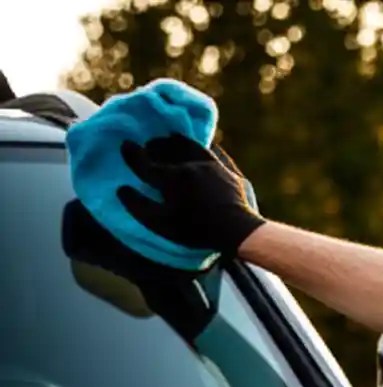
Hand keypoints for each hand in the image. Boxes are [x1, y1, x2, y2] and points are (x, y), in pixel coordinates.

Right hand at [117, 133, 264, 255]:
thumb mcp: (161, 223)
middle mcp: (189, 165)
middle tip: (148, 144)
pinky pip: (213, 152)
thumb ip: (138, 205)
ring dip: (177, 140)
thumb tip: (122, 189)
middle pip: (167, 148)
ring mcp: (210, 166)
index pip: (146, 162)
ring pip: (190, 145)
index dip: (133, 154)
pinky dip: (204, 145)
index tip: (125, 145)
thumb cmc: (195, 229)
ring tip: (170, 137)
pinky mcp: (227, 170)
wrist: (236, 229)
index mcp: (170, 178)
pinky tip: (202, 144)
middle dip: (155, 144)